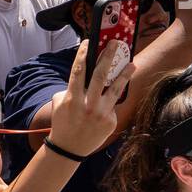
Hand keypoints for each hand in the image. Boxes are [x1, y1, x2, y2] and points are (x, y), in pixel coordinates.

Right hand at [46, 38, 134, 155]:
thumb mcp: (59, 106)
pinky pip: (112, 106)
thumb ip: (69, 91)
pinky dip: (111, 101)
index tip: (88, 42)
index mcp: (72, 98)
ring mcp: (101, 113)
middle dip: (108, 57)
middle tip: (115, 44)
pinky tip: (110, 101)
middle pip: (100, 75)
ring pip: (115, 89)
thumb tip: (84, 80)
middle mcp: (88, 105)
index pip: (79, 71)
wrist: (69, 148)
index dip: (83, 55)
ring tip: (132, 64)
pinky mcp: (110, 121)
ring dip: (124, 75)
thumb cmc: (62, 123)